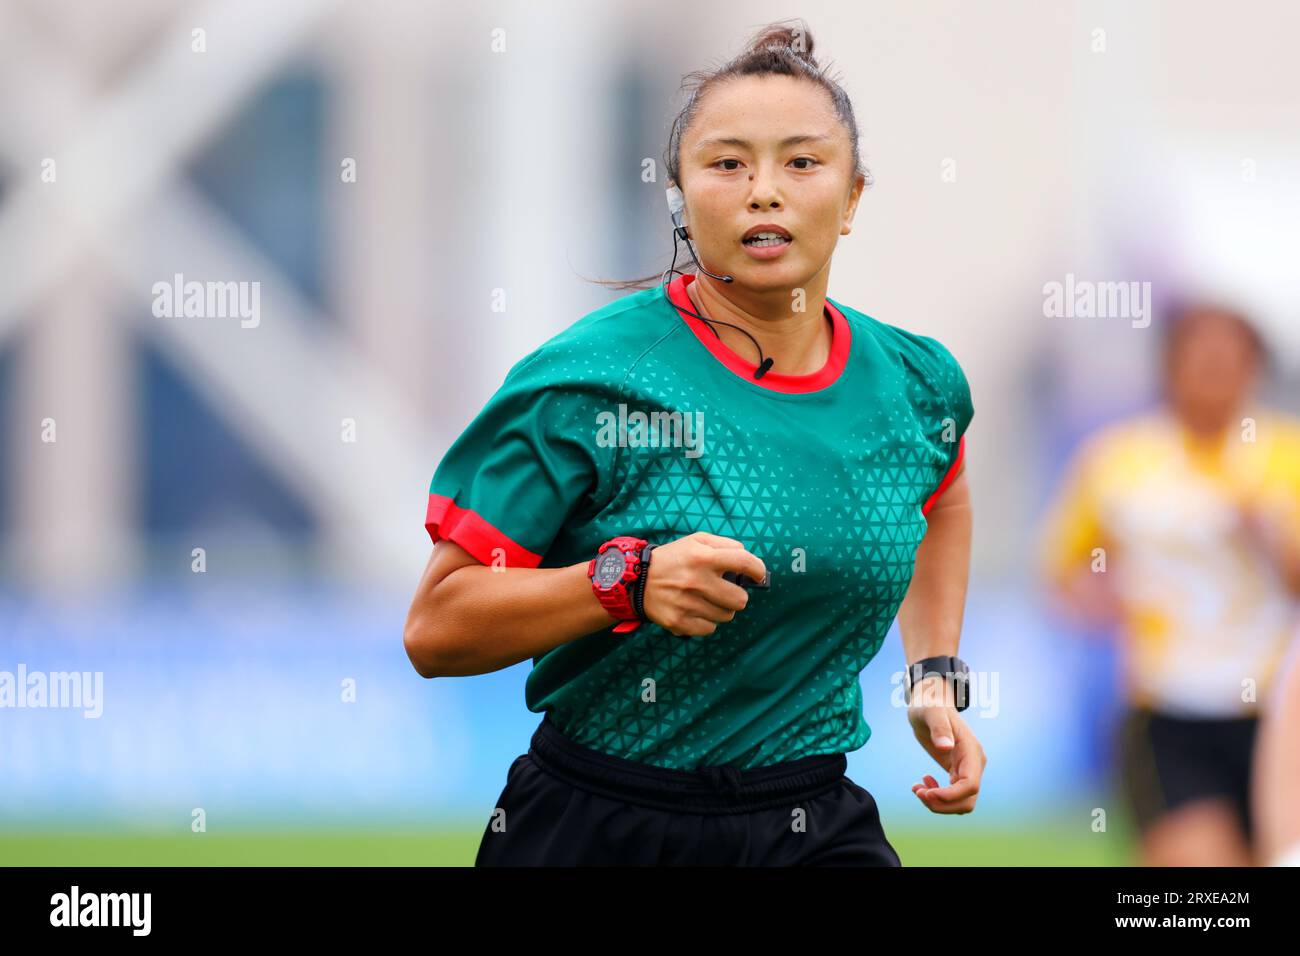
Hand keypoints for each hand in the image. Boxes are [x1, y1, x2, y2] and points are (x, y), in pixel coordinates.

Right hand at [642, 531, 766, 636]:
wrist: (635, 579)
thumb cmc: (673, 559)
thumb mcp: (696, 541)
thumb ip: (725, 545)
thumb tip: (749, 560)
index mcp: (702, 557)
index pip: (744, 563)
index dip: (758, 570)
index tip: (758, 575)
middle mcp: (696, 581)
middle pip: (740, 600)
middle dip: (736, 595)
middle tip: (725, 591)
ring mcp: (687, 604)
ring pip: (726, 616)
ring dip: (721, 609)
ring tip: (706, 600)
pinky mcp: (679, 622)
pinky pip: (710, 629)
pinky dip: (706, 622)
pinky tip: (695, 610)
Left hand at [906, 675, 985, 813]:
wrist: (930, 702)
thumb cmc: (930, 705)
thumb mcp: (931, 712)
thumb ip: (939, 727)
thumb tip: (945, 746)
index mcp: (971, 751)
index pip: (971, 785)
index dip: (950, 796)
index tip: (927, 794)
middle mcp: (974, 763)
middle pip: (967, 800)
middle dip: (943, 804)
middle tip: (918, 792)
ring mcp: (967, 769)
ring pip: (961, 802)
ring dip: (939, 803)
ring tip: (917, 789)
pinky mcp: (957, 772)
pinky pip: (953, 795)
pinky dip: (937, 797)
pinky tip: (922, 783)